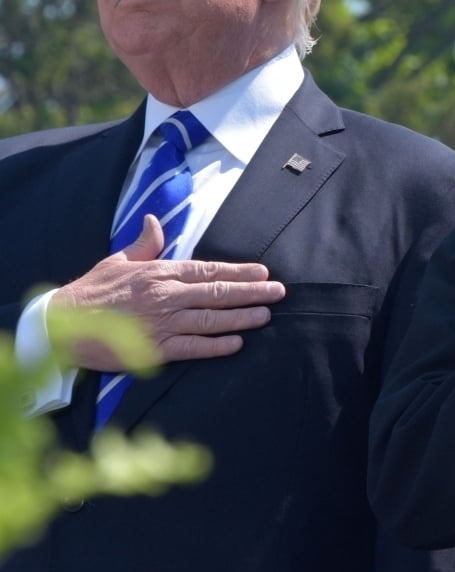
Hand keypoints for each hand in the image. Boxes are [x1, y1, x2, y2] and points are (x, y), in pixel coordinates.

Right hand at [50, 214, 285, 370]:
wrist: (60, 325)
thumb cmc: (91, 292)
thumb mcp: (118, 260)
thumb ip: (144, 244)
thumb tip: (153, 221)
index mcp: (159, 273)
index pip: (208, 270)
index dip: (238, 272)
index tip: (262, 272)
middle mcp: (165, 296)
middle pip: (217, 293)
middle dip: (252, 292)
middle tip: (278, 291)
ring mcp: (161, 323)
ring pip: (210, 319)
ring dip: (241, 318)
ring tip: (266, 315)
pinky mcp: (153, 350)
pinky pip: (192, 347)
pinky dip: (216, 345)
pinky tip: (236, 343)